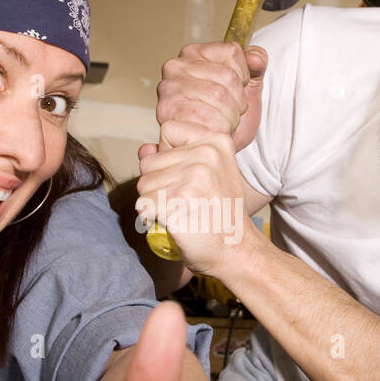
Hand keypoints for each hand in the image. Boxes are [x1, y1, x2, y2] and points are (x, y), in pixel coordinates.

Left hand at [135, 119, 255, 277]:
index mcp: (216, 142)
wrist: (236, 250)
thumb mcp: (208, 175)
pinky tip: (172, 223)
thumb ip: (174, 155)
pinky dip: (150, 218)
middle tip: (184, 201)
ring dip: (154, 202)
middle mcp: (206, 155)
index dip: (167, 154)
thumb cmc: (219, 213)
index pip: (168, 130)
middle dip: (157, 184)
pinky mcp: (177, 202)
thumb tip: (144, 149)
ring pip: (143, 184)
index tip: (187, 177)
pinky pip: (143, 205)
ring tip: (180, 212)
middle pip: (149, 161)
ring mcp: (192, 178)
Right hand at [152, 41, 266, 151]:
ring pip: (218, 94)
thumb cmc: (227, 116)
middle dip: (238, 101)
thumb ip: (257, 64)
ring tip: (223, 123)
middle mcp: (176, 67)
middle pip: (228, 76)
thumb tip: (256, 58)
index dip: (244, 77)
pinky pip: (206, 116)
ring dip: (229, 116)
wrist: (215, 150)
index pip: (232, 52)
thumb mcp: (249, 86)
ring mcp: (169, 89)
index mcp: (194, 53)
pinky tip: (213, 132)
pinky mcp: (166, 113)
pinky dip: (218, 129)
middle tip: (230, 113)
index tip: (236, 91)